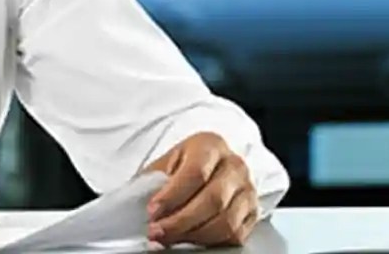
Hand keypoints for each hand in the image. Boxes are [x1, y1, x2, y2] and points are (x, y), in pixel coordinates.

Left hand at [142, 132, 258, 247]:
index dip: (172, 195)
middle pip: (213, 199)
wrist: (207, 168)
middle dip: (180, 221)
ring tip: (170, 239)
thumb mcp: (164, 165)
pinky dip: (211, 242)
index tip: (152, 212)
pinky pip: (236, 235)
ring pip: (226, 221)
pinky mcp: (252, 212)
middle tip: (157, 232)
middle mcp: (234, 165)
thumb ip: (154, 184)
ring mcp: (247, 189)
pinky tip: (191, 240)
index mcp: (210, 145)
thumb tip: (136, 208)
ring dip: (194, 236)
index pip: (195, 172)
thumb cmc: (181, 167)